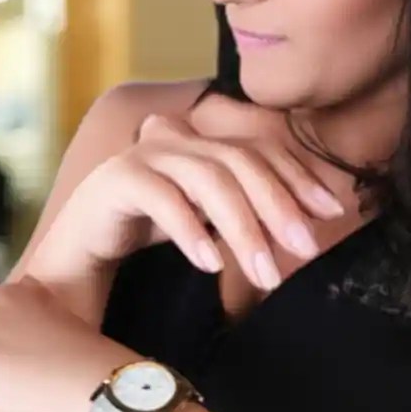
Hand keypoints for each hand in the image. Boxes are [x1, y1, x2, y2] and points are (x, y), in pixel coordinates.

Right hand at [37, 97, 347, 290]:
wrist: (79, 251)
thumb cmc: (147, 231)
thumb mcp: (206, 216)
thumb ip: (245, 207)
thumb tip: (310, 222)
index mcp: (198, 140)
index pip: (258, 147)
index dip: (297, 175)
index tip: (331, 212)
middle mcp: (173, 137)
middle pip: (238, 161)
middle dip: (277, 206)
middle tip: (304, 250)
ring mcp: (142, 154)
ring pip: (207, 179)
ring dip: (242, 228)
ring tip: (263, 273)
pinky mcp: (116, 179)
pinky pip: (163, 199)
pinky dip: (192, 231)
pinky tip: (211, 263)